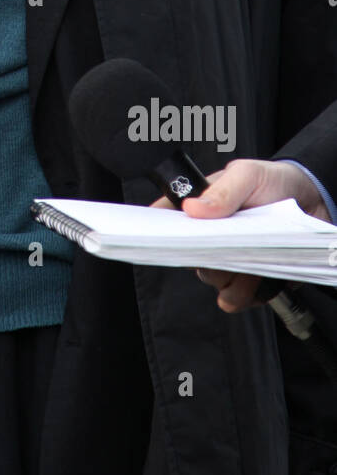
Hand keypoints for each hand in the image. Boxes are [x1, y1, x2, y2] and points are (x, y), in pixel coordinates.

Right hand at [150, 159, 328, 312]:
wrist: (314, 202)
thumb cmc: (274, 182)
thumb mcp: (248, 175)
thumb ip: (223, 190)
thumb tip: (192, 209)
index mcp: (199, 208)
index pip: (165, 221)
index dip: (160, 232)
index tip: (172, 239)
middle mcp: (208, 237)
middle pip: (190, 260)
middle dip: (209, 259)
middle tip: (231, 246)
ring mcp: (227, 260)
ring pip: (212, 282)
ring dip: (231, 279)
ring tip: (253, 260)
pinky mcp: (248, 281)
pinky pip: (234, 299)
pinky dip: (247, 294)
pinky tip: (261, 277)